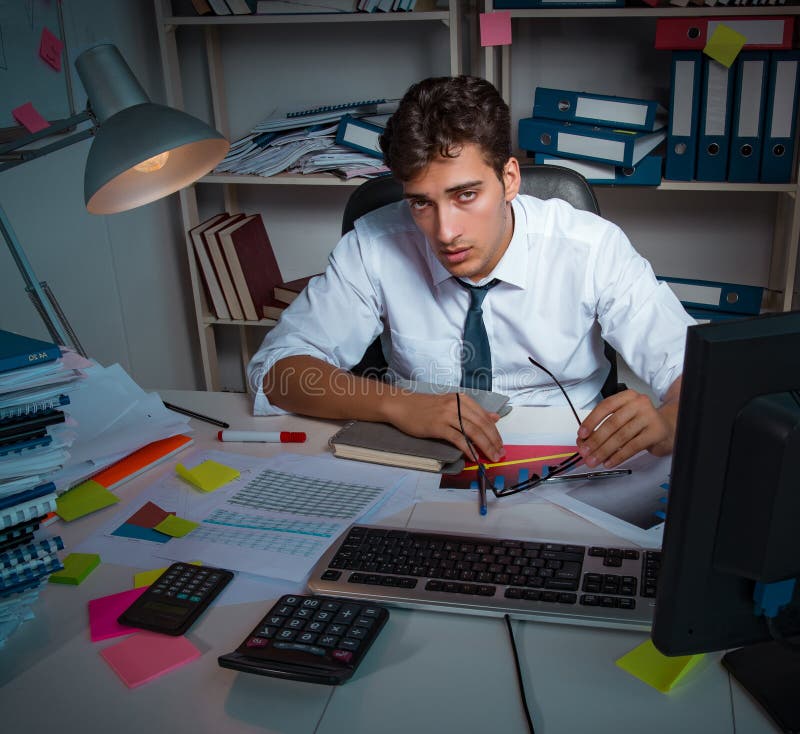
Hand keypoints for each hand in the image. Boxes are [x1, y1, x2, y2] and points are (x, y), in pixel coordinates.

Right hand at [383, 391, 503, 462]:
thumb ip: (473, 411)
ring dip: (486, 446)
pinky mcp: (438, 426)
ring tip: (492, 457)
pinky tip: (474, 457)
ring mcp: (447, 415)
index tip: (500, 444)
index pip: (484, 416)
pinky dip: (468, 449)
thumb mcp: (451, 405)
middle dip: (494, 441)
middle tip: (500, 454)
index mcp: (461, 399)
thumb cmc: (425, 407)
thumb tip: (494, 417)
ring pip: (473, 432)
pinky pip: (458, 439)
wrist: (402, 405)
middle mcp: (456, 405)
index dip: (495, 432)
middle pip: (482, 424)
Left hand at [576, 380, 680, 467]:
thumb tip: (584, 440)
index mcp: (627, 396)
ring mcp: (649, 417)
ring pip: (621, 436)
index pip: (605, 406)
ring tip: (595, 459)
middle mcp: (638, 403)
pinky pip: (633, 446)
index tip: (582, 434)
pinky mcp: (656, 432)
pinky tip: (610, 461)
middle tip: (585, 452)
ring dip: (604, 450)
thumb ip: (604, 426)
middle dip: (596, 440)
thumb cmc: (642, 422)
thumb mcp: (623, 418)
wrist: (669, 427)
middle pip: (612, 423)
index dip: (591, 421)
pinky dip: (618, 456)